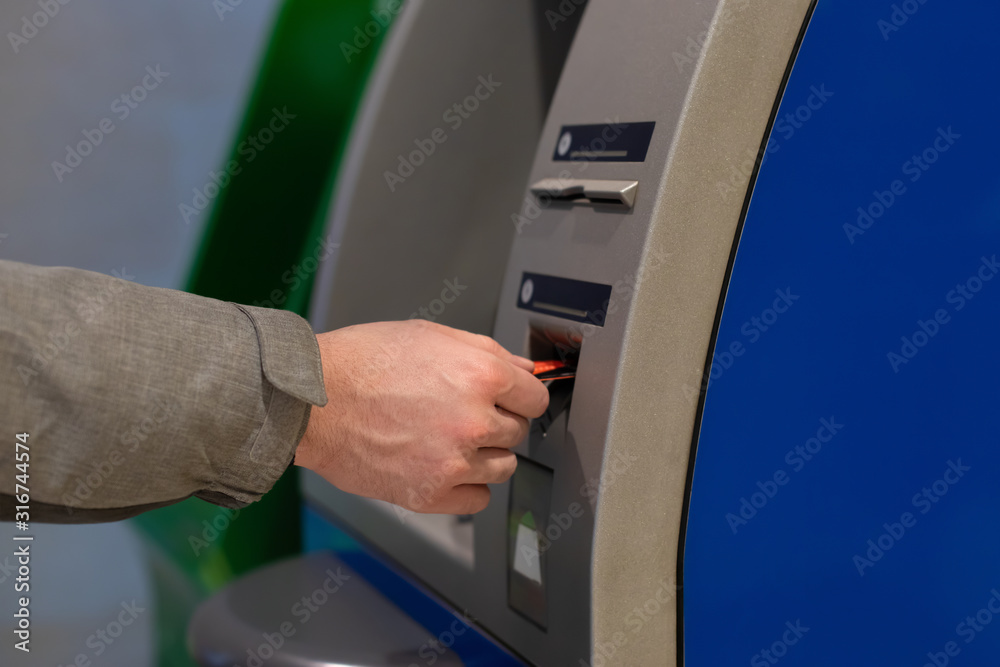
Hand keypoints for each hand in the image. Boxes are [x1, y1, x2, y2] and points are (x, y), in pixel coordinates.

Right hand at [294, 320, 548, 513]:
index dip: (520, 395)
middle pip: (518, 432)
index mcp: (481, 375)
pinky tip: (443, 465)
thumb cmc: (362, 362)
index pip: (535, 397)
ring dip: (485, 455)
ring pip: (503, 467)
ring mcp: (454, 462)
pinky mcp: (431, 494)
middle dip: (496, 421)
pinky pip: (477, 499)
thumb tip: (525, 371)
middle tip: (461, 413)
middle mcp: (474, 421)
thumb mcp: (429, 335)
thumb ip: (486, 351)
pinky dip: (466, 486)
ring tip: (448, 439)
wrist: (312, 400)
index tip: (508, 399)